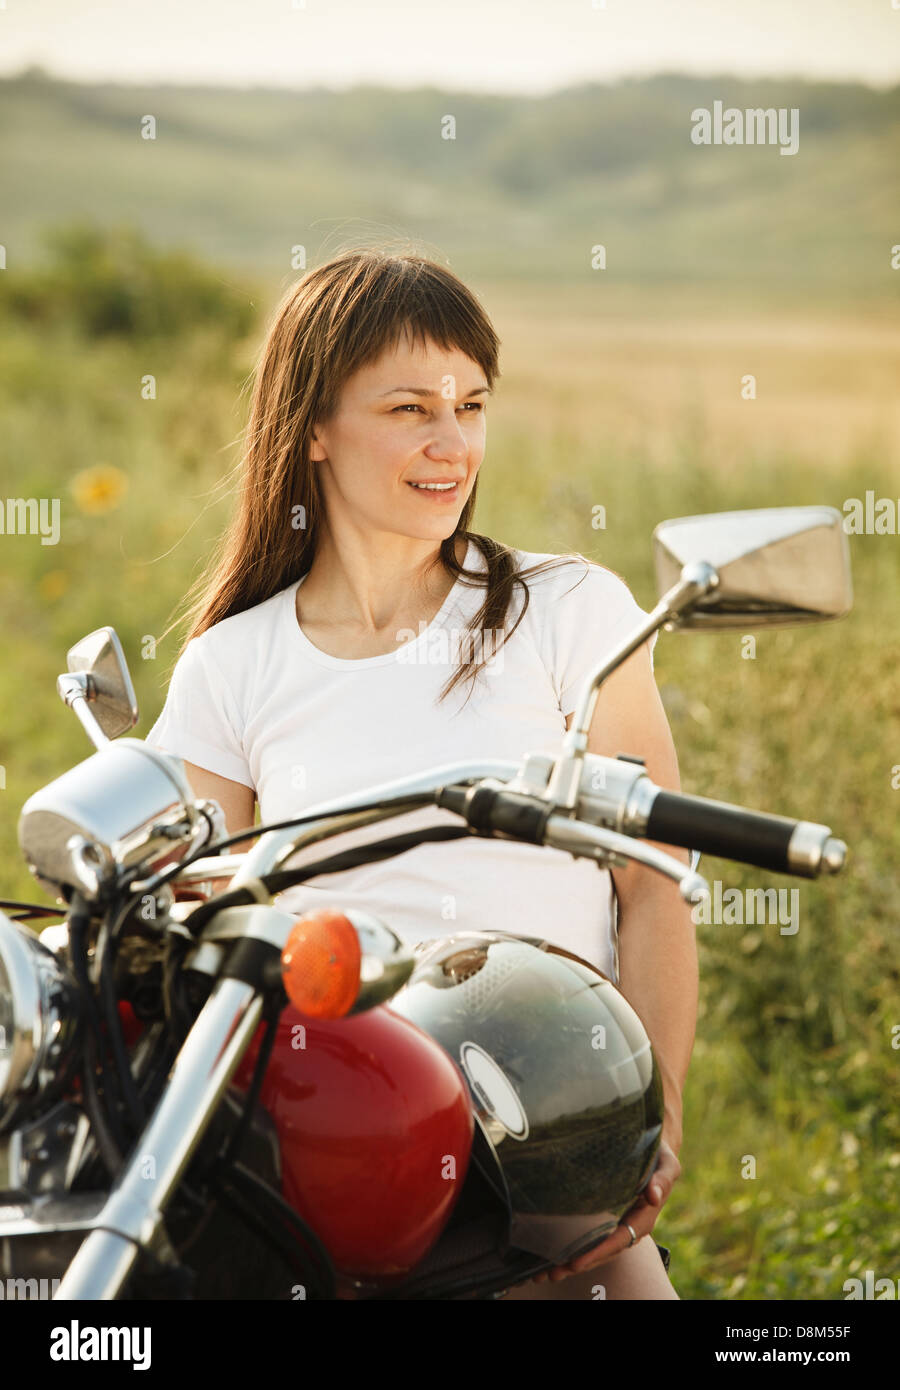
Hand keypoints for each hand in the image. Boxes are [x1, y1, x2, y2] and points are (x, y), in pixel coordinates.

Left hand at [528, 1138, 681, 1284]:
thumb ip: (663, 1179)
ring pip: (593, 1249)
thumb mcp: (667, 1164)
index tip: (578, 1262)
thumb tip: (653, 1195)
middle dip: (579, 1264)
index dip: (598, 1252)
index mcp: (642, 1219)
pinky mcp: (605, 1218)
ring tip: (544, 1274)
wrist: (653, 1152)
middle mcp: (628, 1227)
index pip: (619, 1240)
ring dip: (570, 1263)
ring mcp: (616, 1225)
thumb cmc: (659, 1156)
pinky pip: (589, 1236)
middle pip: (602, 1252)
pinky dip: (571, 1248)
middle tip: (553, 1274)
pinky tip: (549, 1256)